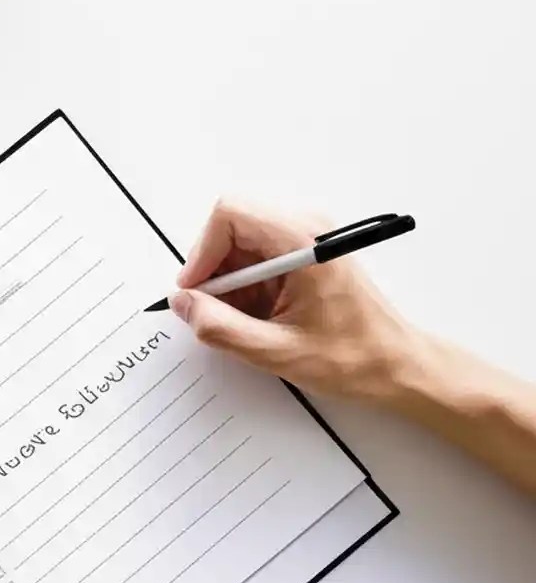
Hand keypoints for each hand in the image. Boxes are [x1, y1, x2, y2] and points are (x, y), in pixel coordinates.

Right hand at [169, 200, 415, 406]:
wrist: (398, 367)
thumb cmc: (353, 359)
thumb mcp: (277, 351)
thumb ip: (221, 327)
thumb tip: (183, 304)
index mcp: (303, 241)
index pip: (230, 214)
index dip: (202, 251)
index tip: (195, 289)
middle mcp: (306, 228)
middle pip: (232, 224)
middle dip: (212, 267)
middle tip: (210, 308)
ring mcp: (306, 239)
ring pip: (240, 241)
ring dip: (228, 280)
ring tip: (239, 319)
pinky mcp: (305, 254)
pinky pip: (257, 256)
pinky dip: (244, 285)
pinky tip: (256, 316)